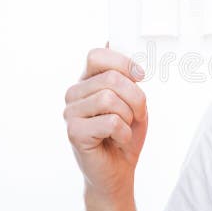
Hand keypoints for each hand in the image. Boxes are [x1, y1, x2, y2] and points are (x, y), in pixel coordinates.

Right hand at [63, 41, 147, 199]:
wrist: (119, 171)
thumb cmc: (125, 134)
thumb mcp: (132, 100)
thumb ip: (125, 75)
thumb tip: (113, 40)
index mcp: (88, 81)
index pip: (97, 55)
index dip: (123, 62)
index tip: (140, 76)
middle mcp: (75, 93)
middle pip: (111, 78)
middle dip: (136, 98)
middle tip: (137, 115)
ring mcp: (71, 112)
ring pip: (110, 98)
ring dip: (128, 116)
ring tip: (124, 129)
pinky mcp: (74, 132)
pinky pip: (110, 121)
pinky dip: (123, 133)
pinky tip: (117, 140)